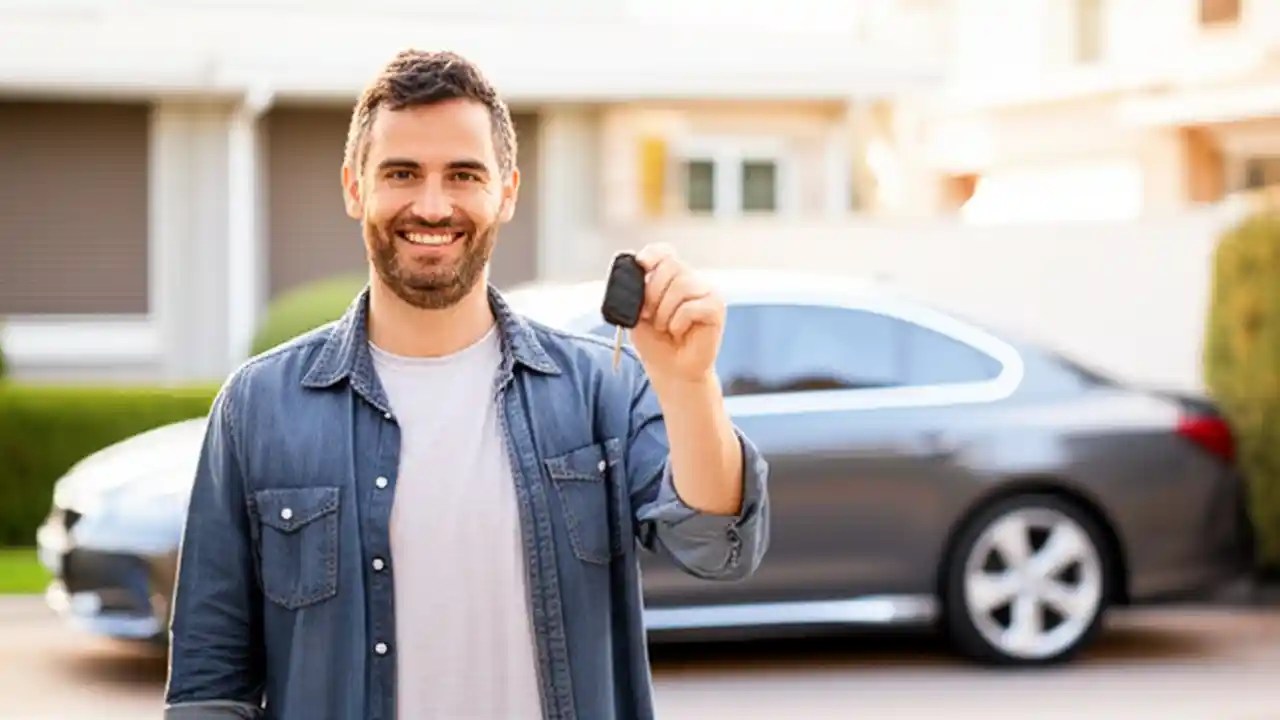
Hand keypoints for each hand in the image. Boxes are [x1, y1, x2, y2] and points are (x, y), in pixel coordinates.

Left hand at [627, 243, 724, 384]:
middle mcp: (692, 280)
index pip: (664, 251)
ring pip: (682, 285)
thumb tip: (636, 272)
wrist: (670, 371)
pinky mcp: (716, 309)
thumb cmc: (655, 342)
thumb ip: (636, 291)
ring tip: (666, 327)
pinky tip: (680, 332)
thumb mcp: (636, 313)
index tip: (641, 265)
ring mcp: (707, 293)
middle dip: (653, 293)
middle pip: (671, 266)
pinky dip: (678, 322)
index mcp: (672, 277)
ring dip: (664, 312)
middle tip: (651, 316)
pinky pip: (691, 306)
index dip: (652, 254)